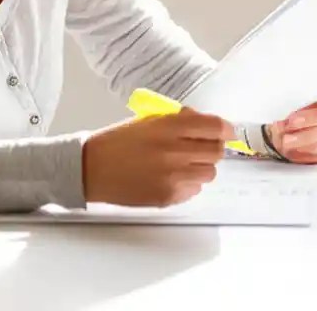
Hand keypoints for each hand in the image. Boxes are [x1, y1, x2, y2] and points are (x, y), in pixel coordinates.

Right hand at [82, 108, 233, 206]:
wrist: (90, 169)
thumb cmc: (118, 142)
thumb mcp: (147, 121)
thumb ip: (178, 120)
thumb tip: (203, 122)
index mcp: (169, 126)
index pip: (214, 126)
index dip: (225, 129)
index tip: (226, 132)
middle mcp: (174, 150)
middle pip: (217, 151)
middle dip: (212, 148)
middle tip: (201, 148)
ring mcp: (173, 176)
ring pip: (209, 173)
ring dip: (200, 167)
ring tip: (182, 165)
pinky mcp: (168, 196)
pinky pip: (194, 190)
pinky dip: (188, 185)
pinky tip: (169, 179)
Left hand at [266, 75, 316, 163]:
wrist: (285, 139)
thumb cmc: (291, 117)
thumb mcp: (289, 106)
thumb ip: (295, 103)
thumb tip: (290, 113)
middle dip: (313, 118)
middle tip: (292, 122)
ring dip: (306, 136)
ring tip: (287, 139)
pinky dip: (309, 148)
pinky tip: (297, 148)